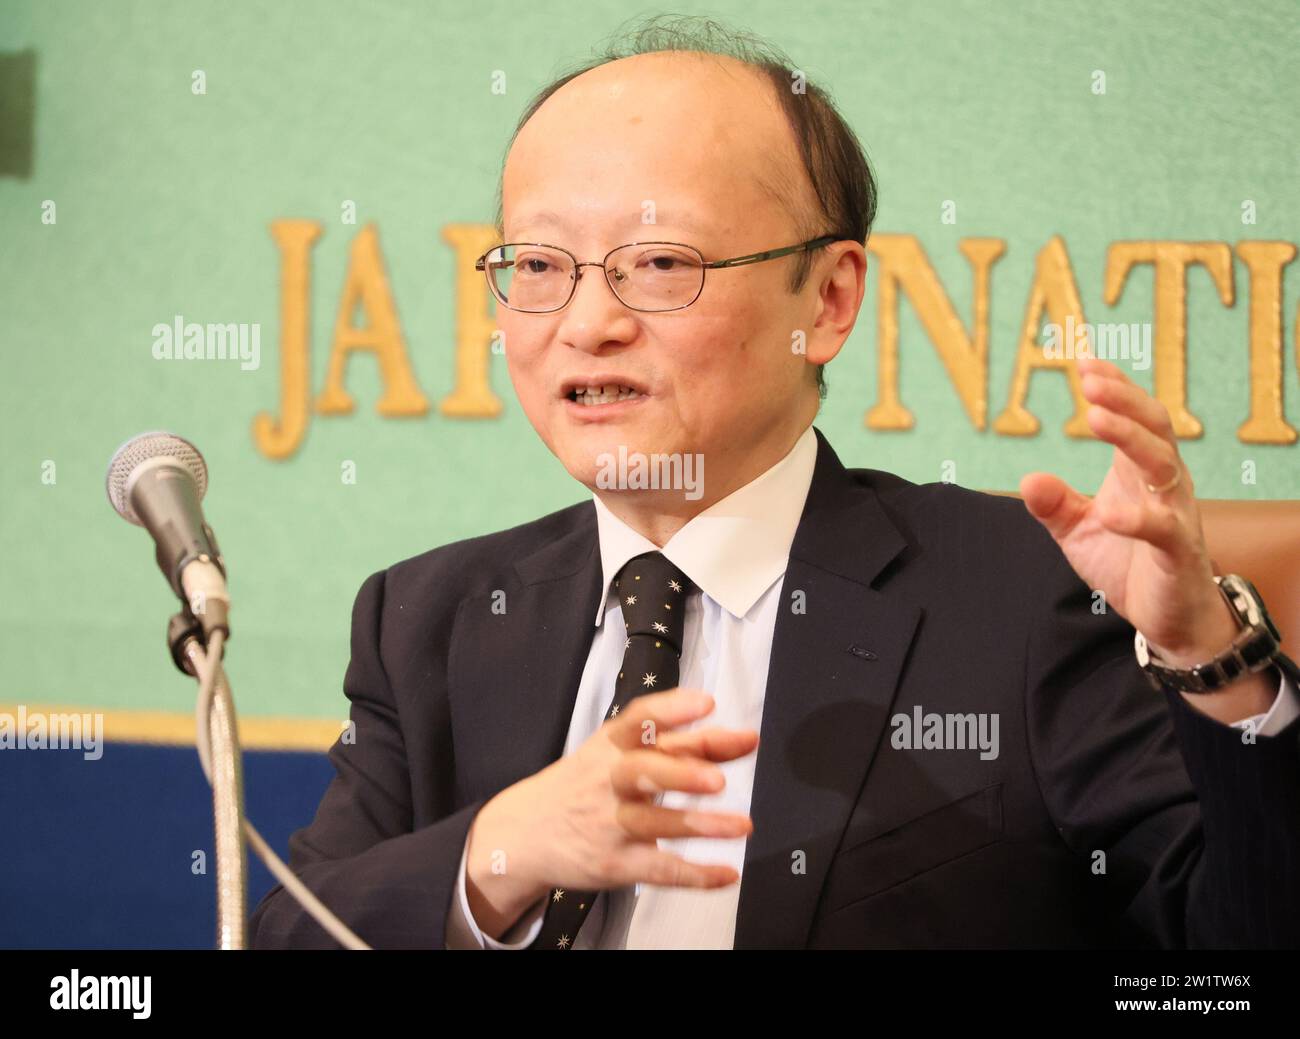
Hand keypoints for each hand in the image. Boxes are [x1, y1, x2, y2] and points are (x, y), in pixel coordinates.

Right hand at [465, 687, 757, 936]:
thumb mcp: (616, 754)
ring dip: (699, 825)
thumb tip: (740, 738)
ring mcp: (609, 823)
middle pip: (642, 771)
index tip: (707, 704)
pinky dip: (694, 874)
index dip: (672, 710)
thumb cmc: (585, 785)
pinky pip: (656, 868)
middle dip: (680, 774)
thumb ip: (679, 745)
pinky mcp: (613, 863)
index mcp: (613, 745)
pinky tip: (726, 874)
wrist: (524, 832)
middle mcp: (610, 780)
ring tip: (742, 825)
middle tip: (718, 780)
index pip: (640, 721)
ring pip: (653, 822)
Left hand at [1019, 356, 1273, 719]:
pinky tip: (1109, 512)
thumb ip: (1054, 504)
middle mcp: (1164, 484)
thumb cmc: (1128, 562)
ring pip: (1162, 465)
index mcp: (1140, 472)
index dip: (1114, 389)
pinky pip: (1162, 529)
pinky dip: (1136, 518)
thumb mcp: (1079, 530)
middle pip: (1154, 428)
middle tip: (1090, 380)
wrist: (1168, 616)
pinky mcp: (1177, 552)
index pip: (1134, 418)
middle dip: (1123, 400)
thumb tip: (1028, 478)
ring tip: (1095, 417)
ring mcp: (1175, 514)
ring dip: (1129, 439)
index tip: (1085, 362)